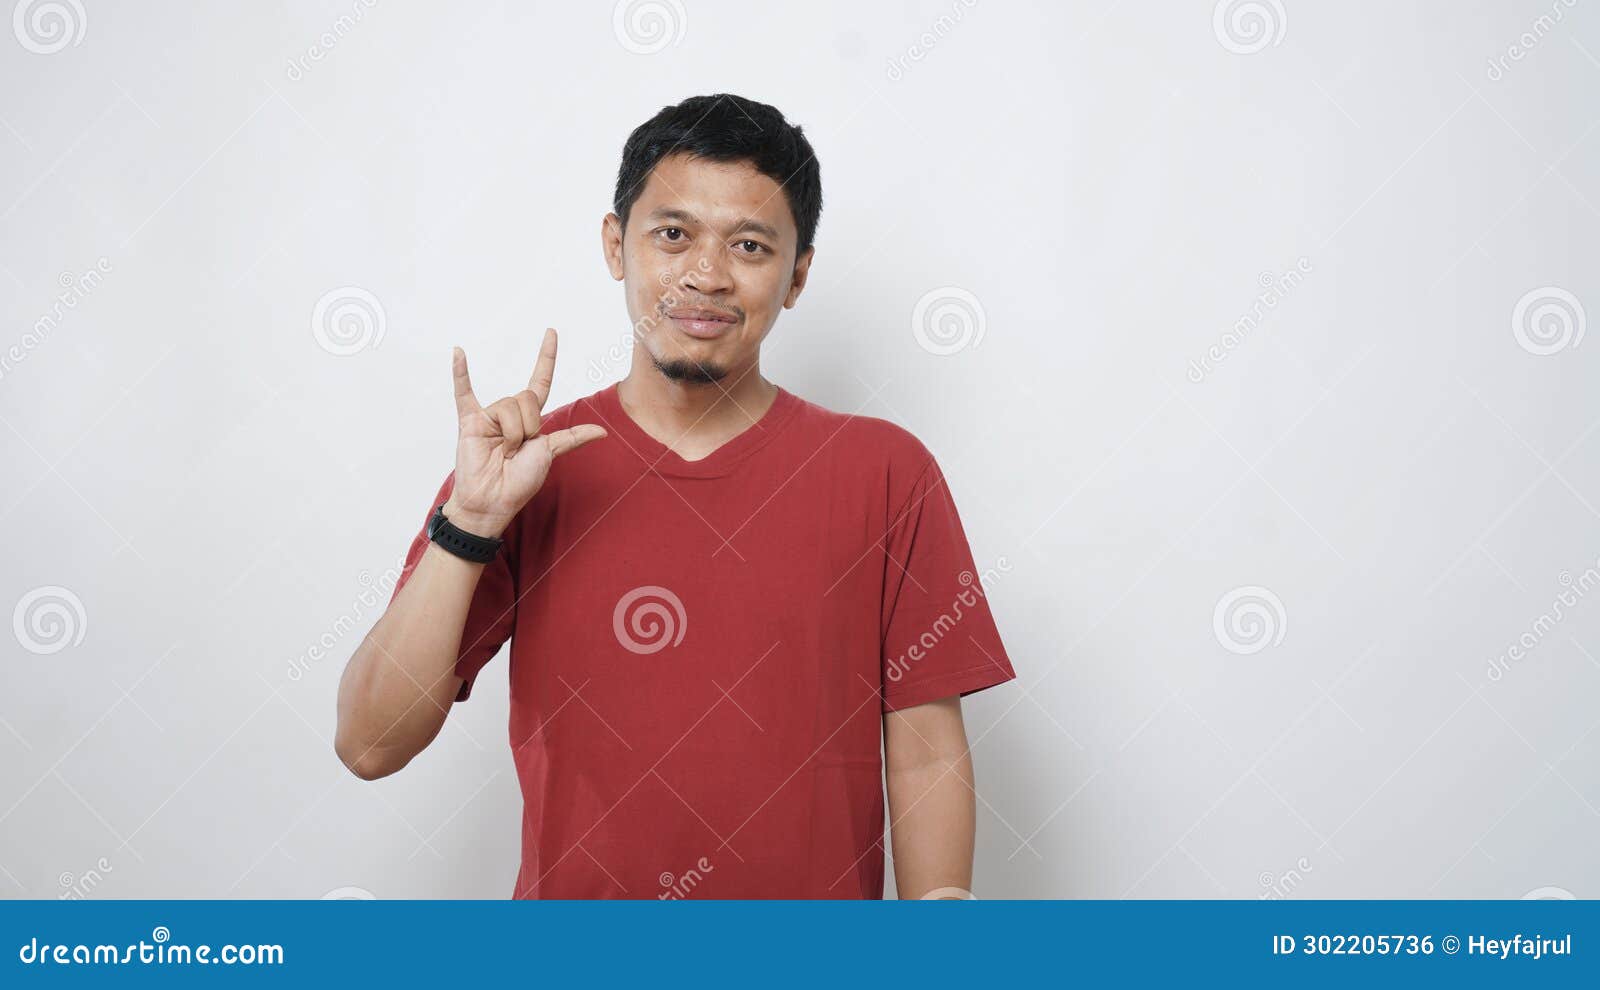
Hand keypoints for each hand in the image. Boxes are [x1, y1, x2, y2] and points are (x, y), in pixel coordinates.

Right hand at [443, 328, 606, 536]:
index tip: (551, 332)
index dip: (546, 358)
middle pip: (526, 399)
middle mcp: (510, 413)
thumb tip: (603, 432)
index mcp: (531, 419)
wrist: (493, 500)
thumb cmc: (520, 481)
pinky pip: (464, 393)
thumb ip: (571, 437)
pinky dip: (460, 373)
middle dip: (528, 426)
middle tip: (517, 449)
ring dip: (510, 433)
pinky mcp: (469, 422)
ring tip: (502, 452)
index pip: (540, 381)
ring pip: (508, 406)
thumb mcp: (550, 453)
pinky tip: (459, 352)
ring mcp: (489, 416)